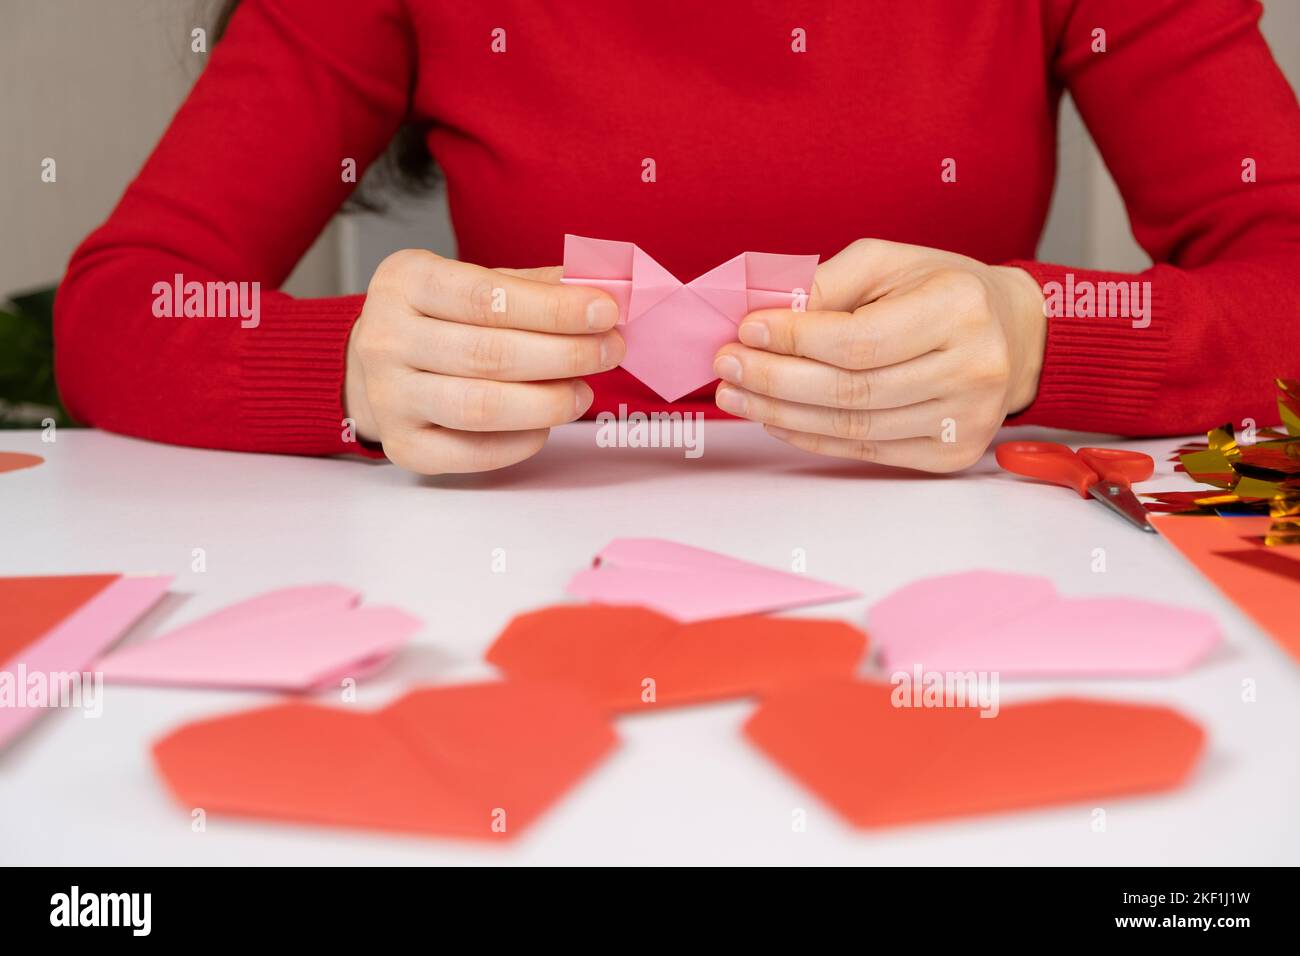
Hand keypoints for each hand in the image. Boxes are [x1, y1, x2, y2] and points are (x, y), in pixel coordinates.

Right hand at [345, 250, 623, 472]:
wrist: (377, 363)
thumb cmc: (440, 318)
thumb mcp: (474, 282)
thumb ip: (533, 287)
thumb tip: (600, 292)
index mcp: (406, 281)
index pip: (487, 297)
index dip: (554, 309)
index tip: (605, 312)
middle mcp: (386, 338)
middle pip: (489, 354)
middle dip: (564, 354)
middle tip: (611, 351)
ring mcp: (388, 396)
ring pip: (481, 407)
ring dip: (547, 403)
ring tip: (583, 392)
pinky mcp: (402, 445)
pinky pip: (470, 453)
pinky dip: (519, 442)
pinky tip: (547, 426)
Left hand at [713, 238, 1045, 471]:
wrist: (1015, 335)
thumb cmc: (943, 290)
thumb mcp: (889, 263)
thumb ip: (828, 285)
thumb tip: (764, 317)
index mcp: (959, 308)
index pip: (858, 339)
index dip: (794, 340)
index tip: (745, 331)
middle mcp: (971, 369)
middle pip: (851, 389)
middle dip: (775, 379)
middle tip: (726, 368)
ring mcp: (966, 419)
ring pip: (853, 426)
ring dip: (781, 413)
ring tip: (737, 396)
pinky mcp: (952, 453)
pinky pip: (865, 450)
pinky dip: (811, 436)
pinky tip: (775, 418)